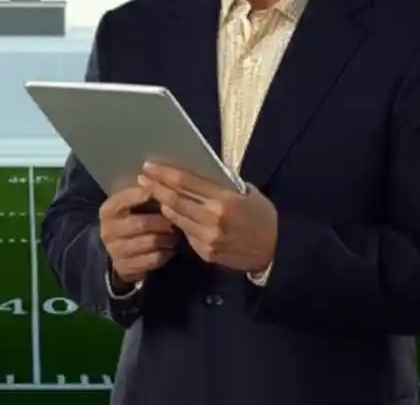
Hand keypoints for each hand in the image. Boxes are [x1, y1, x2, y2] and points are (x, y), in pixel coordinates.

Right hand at [98, 184, 180, 287]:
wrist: (114, 251)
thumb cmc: (128, 220)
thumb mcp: (130, 205)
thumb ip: (143, 193)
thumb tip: (163, 181)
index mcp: (108, 210)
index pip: (127, 199)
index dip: (147, 195)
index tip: (165, 193)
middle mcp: (108, 230)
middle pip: (141, 224)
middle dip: (163, 221)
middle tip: (178, 218)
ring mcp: (115, 251)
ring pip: (150, 242)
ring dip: (168, 238)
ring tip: (177, 233)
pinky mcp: (126, 267)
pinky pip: (154, 259)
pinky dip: (166, 253)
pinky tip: (170, 248)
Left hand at [138, 161, 276, 273]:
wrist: (276, 251)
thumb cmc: (262, 216)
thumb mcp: (248, 193)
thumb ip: (222, 185)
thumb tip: (199, 174)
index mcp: (224, 200)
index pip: (187, 182)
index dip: (165, 173)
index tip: (150, 166)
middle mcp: (213, 219)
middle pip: (175, 200)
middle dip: (156, 188)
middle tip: (142, 178)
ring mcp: (207, 238)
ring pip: (176, 218)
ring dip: (163, 205)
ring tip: (153, 193)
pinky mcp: (206, 252)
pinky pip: (186, 234)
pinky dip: (178, 223)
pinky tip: (172, 214)